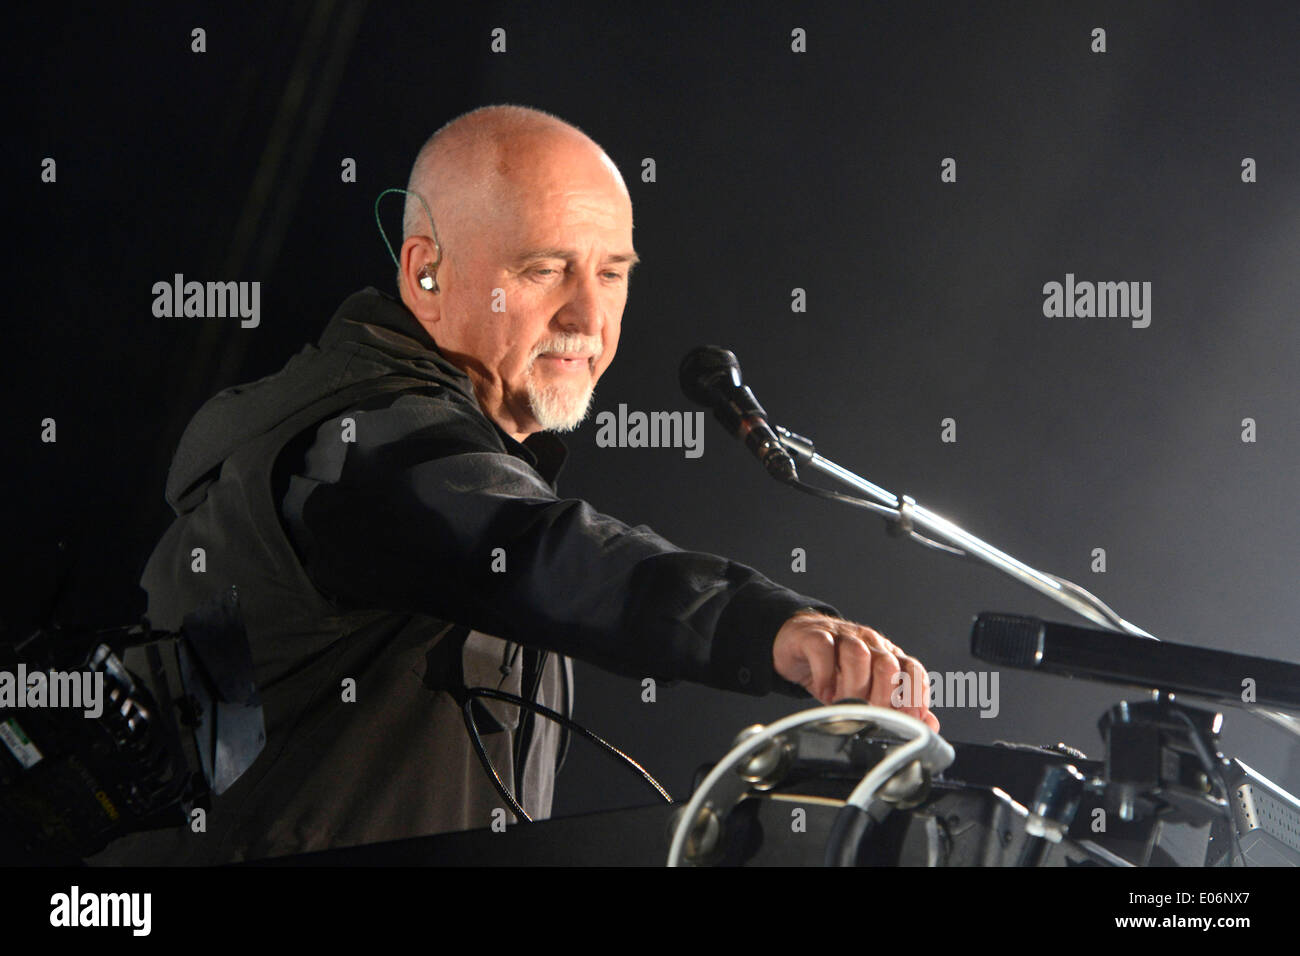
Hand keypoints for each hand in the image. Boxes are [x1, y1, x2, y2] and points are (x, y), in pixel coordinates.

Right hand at [772, 610, 939, 730]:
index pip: (913, 670)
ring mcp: (842, 637)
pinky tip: (824, 692)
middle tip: (869, 716)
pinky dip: (825, 673)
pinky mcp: (815, 636)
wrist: (797, 641)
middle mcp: (869, 644)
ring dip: (854, 685)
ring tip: (843, 705)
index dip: (913, 696)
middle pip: (887, 664)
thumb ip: (898, 706)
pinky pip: (824, 648)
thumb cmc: (834, 668)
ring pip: (858, 654)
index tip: (907, 721)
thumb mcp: (866, 690)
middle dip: (882, 697)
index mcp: (887, 656)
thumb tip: (929, 725)